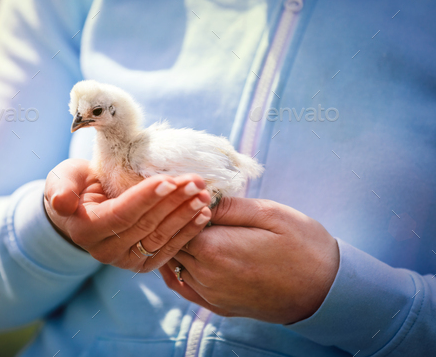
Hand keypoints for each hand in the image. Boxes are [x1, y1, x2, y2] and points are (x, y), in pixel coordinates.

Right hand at [44, 159, 211, 271]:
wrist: (84, 206)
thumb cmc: (75, 186)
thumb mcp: (61, 180)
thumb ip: (60, 189)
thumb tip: (61, 203)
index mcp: (86, 230)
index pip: (122, 214)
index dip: (146, 198)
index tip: (169, 180)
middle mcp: (105, 251)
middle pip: (145, 226)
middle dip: (173, 202)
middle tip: (196, 182)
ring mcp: (125, 260)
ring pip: (160, 238)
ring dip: (185, 216)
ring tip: (204, 195)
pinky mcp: (142, 263)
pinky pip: (168, 249)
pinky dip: (188, 232)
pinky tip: (204, 215)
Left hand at [159, 198, 338, 323]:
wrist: (326, 292)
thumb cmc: (302, 246)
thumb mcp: (269, 213)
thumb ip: (228, 205)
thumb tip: (197, 196)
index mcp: (214, 249)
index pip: (175, 222)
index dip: (177, 204)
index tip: (184, 190)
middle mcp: (205, 275)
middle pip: (171, 243)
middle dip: (174, 222)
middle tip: (181, 204)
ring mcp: (210, 295)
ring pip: (173, 264)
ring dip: (176, 244)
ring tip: (186, 224)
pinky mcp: (217, 306)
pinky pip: (183, 286)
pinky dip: (177, 269)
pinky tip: (182, 253)